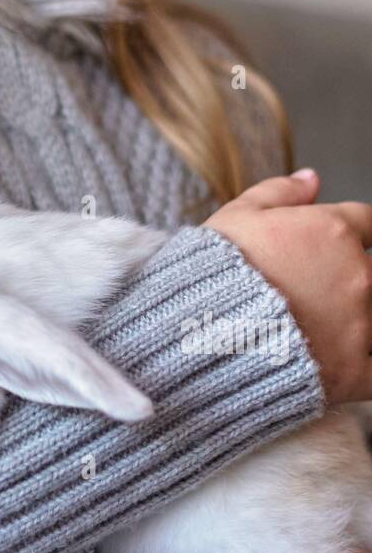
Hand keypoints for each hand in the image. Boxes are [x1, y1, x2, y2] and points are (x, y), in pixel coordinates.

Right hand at [203, 170, 371, 404]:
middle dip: (351, 277)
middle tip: (316, 291)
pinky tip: (340, 362)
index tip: (331, 247)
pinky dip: (365, 365)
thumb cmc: (213, 275)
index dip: (350, 233)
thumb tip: (310, 178)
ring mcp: (361, 326)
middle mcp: (357, 276)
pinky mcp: (355, 373)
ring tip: (318, 327)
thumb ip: (279, 192)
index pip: (368, 221)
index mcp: (333, 231)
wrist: (199, 339)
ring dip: (355, 318)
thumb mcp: (236, 217)